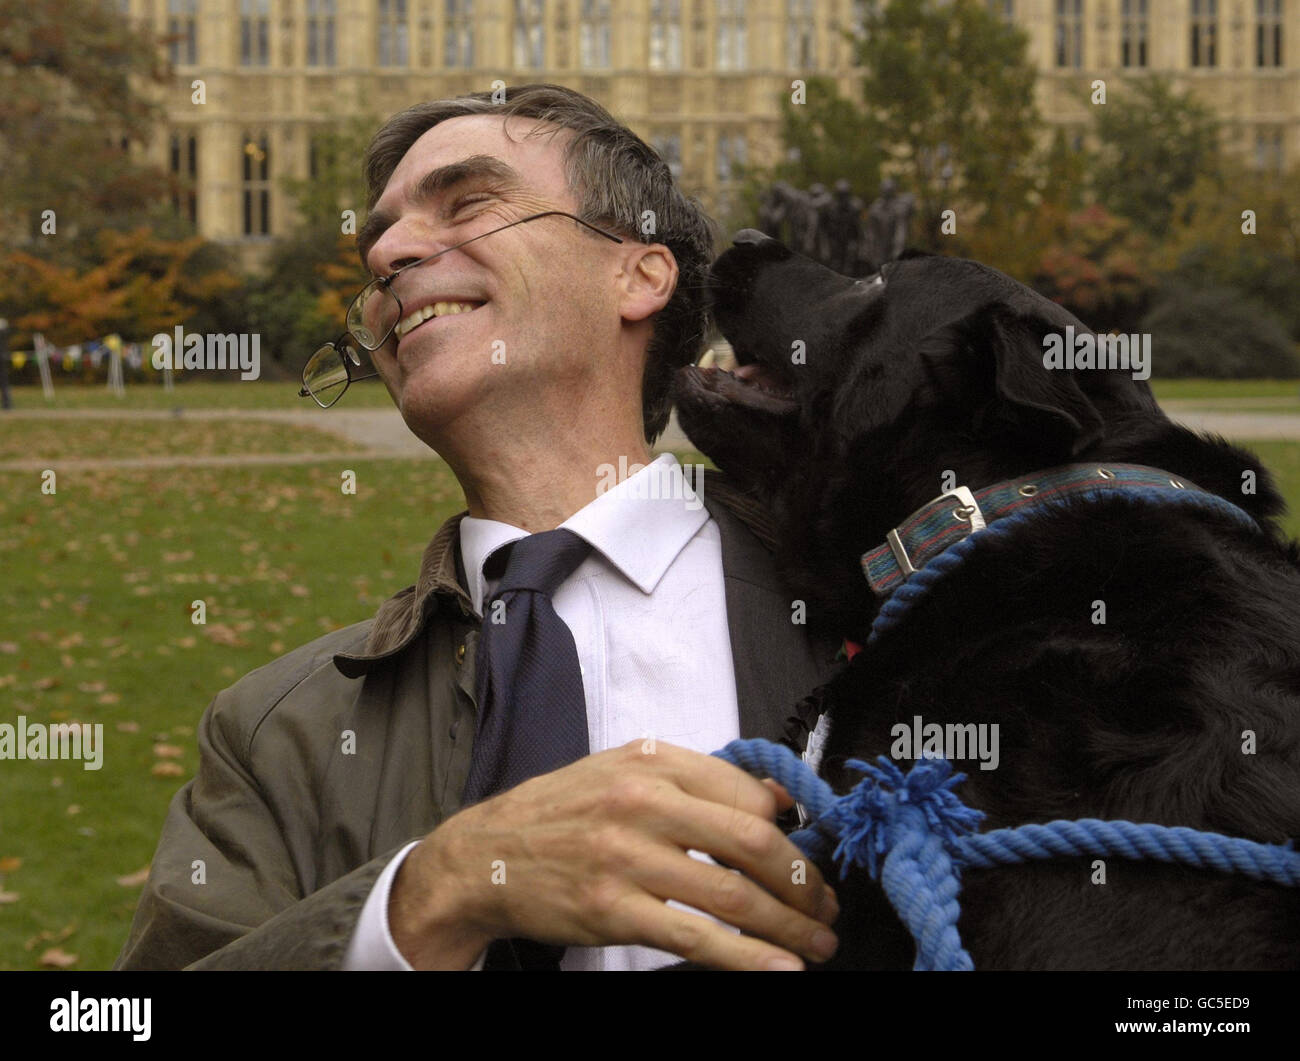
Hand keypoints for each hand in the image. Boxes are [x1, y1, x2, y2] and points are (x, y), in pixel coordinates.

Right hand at [388, 739, 839, 969]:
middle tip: (827, 905)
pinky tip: (781, 969)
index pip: (748, 793)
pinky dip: (748, 959)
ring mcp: (627, 858)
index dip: (794, 829)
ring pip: (733, 895)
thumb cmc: (562, 813)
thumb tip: (774, 799)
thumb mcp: (623, 769)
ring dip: (790, 926)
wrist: (487, 855)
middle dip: (805, 881)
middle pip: (753, 843)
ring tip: (818, 944)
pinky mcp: (614, 910)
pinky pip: (697, 938)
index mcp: (652, 760)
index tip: (812, 853)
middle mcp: (642, 801)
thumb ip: (695, 779)